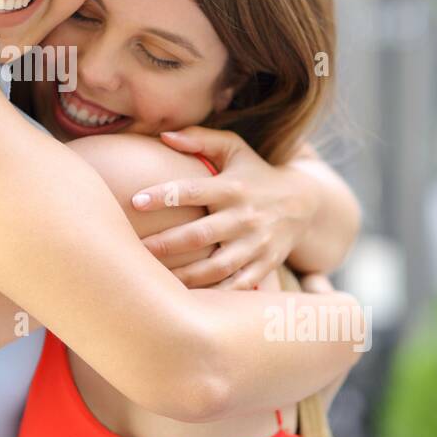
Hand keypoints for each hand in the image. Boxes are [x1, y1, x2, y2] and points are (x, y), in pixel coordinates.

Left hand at [132, 126, 316, 289]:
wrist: (304, 204)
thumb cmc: (255, 173)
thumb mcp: (234, 148)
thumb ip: (200, 138)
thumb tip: (164, 134)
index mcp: (232, 188)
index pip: (191, 190)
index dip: (162, 196)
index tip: (134, 201)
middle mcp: (244, 217)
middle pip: (198, 235)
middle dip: (164, 244)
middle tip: (133, 250)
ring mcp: (255, 245)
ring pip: (215, 267)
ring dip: (183, 276)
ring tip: (152, 280)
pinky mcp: (263, 266)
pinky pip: (235, 287)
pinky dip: (213, 296)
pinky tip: (186, 301)